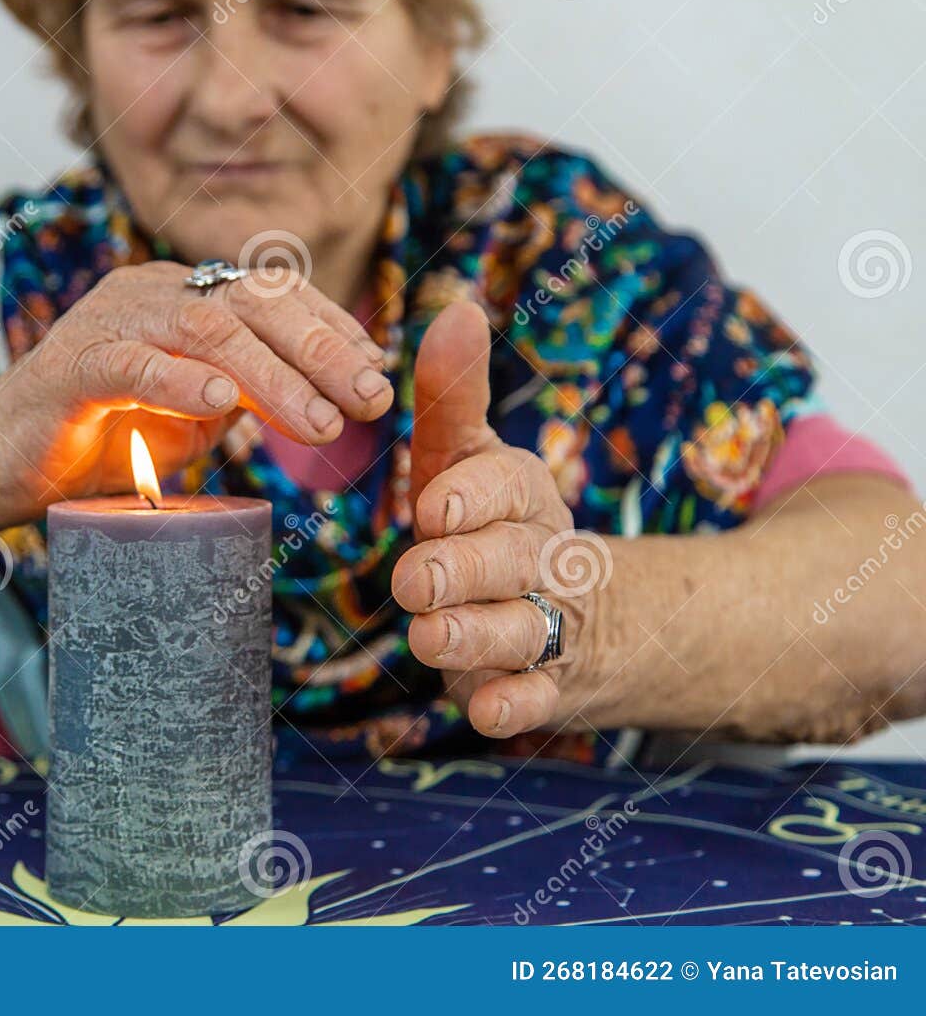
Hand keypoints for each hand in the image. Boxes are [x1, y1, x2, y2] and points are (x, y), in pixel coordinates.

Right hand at [0, 260, 394, 518]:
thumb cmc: (101, 440)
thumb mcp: (191, 415)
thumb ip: (246, 394)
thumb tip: (329, 395)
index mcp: (182, 297)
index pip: (271, 293)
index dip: (330, 326)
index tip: (377, 369)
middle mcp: (147, 293)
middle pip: (248, 302)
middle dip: (318, 349)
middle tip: (369, 397)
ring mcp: (105, 322)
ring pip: (202, 329)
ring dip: (270, 375)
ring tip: (318, 420)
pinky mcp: (68, 366)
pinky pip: (130, 363)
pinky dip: (179, 381)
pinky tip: (222, 403)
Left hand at [390, 301, 581, 738]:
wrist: (602, 620)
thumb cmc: (500, 526)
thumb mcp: (473, 459)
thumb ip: (454, 395)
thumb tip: (455, 309)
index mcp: (523, 497)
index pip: (507, 486)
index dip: (472, 495)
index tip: (435, 504)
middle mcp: (541, 559)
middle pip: (508, 561)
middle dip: (461, 569)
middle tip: (415, 579)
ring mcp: (549, 629)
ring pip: (519, 632)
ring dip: (476, 636)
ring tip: (430, 637)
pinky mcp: (545, 691)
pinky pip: (535, 704)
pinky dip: (513, 708)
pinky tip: (486, 710)